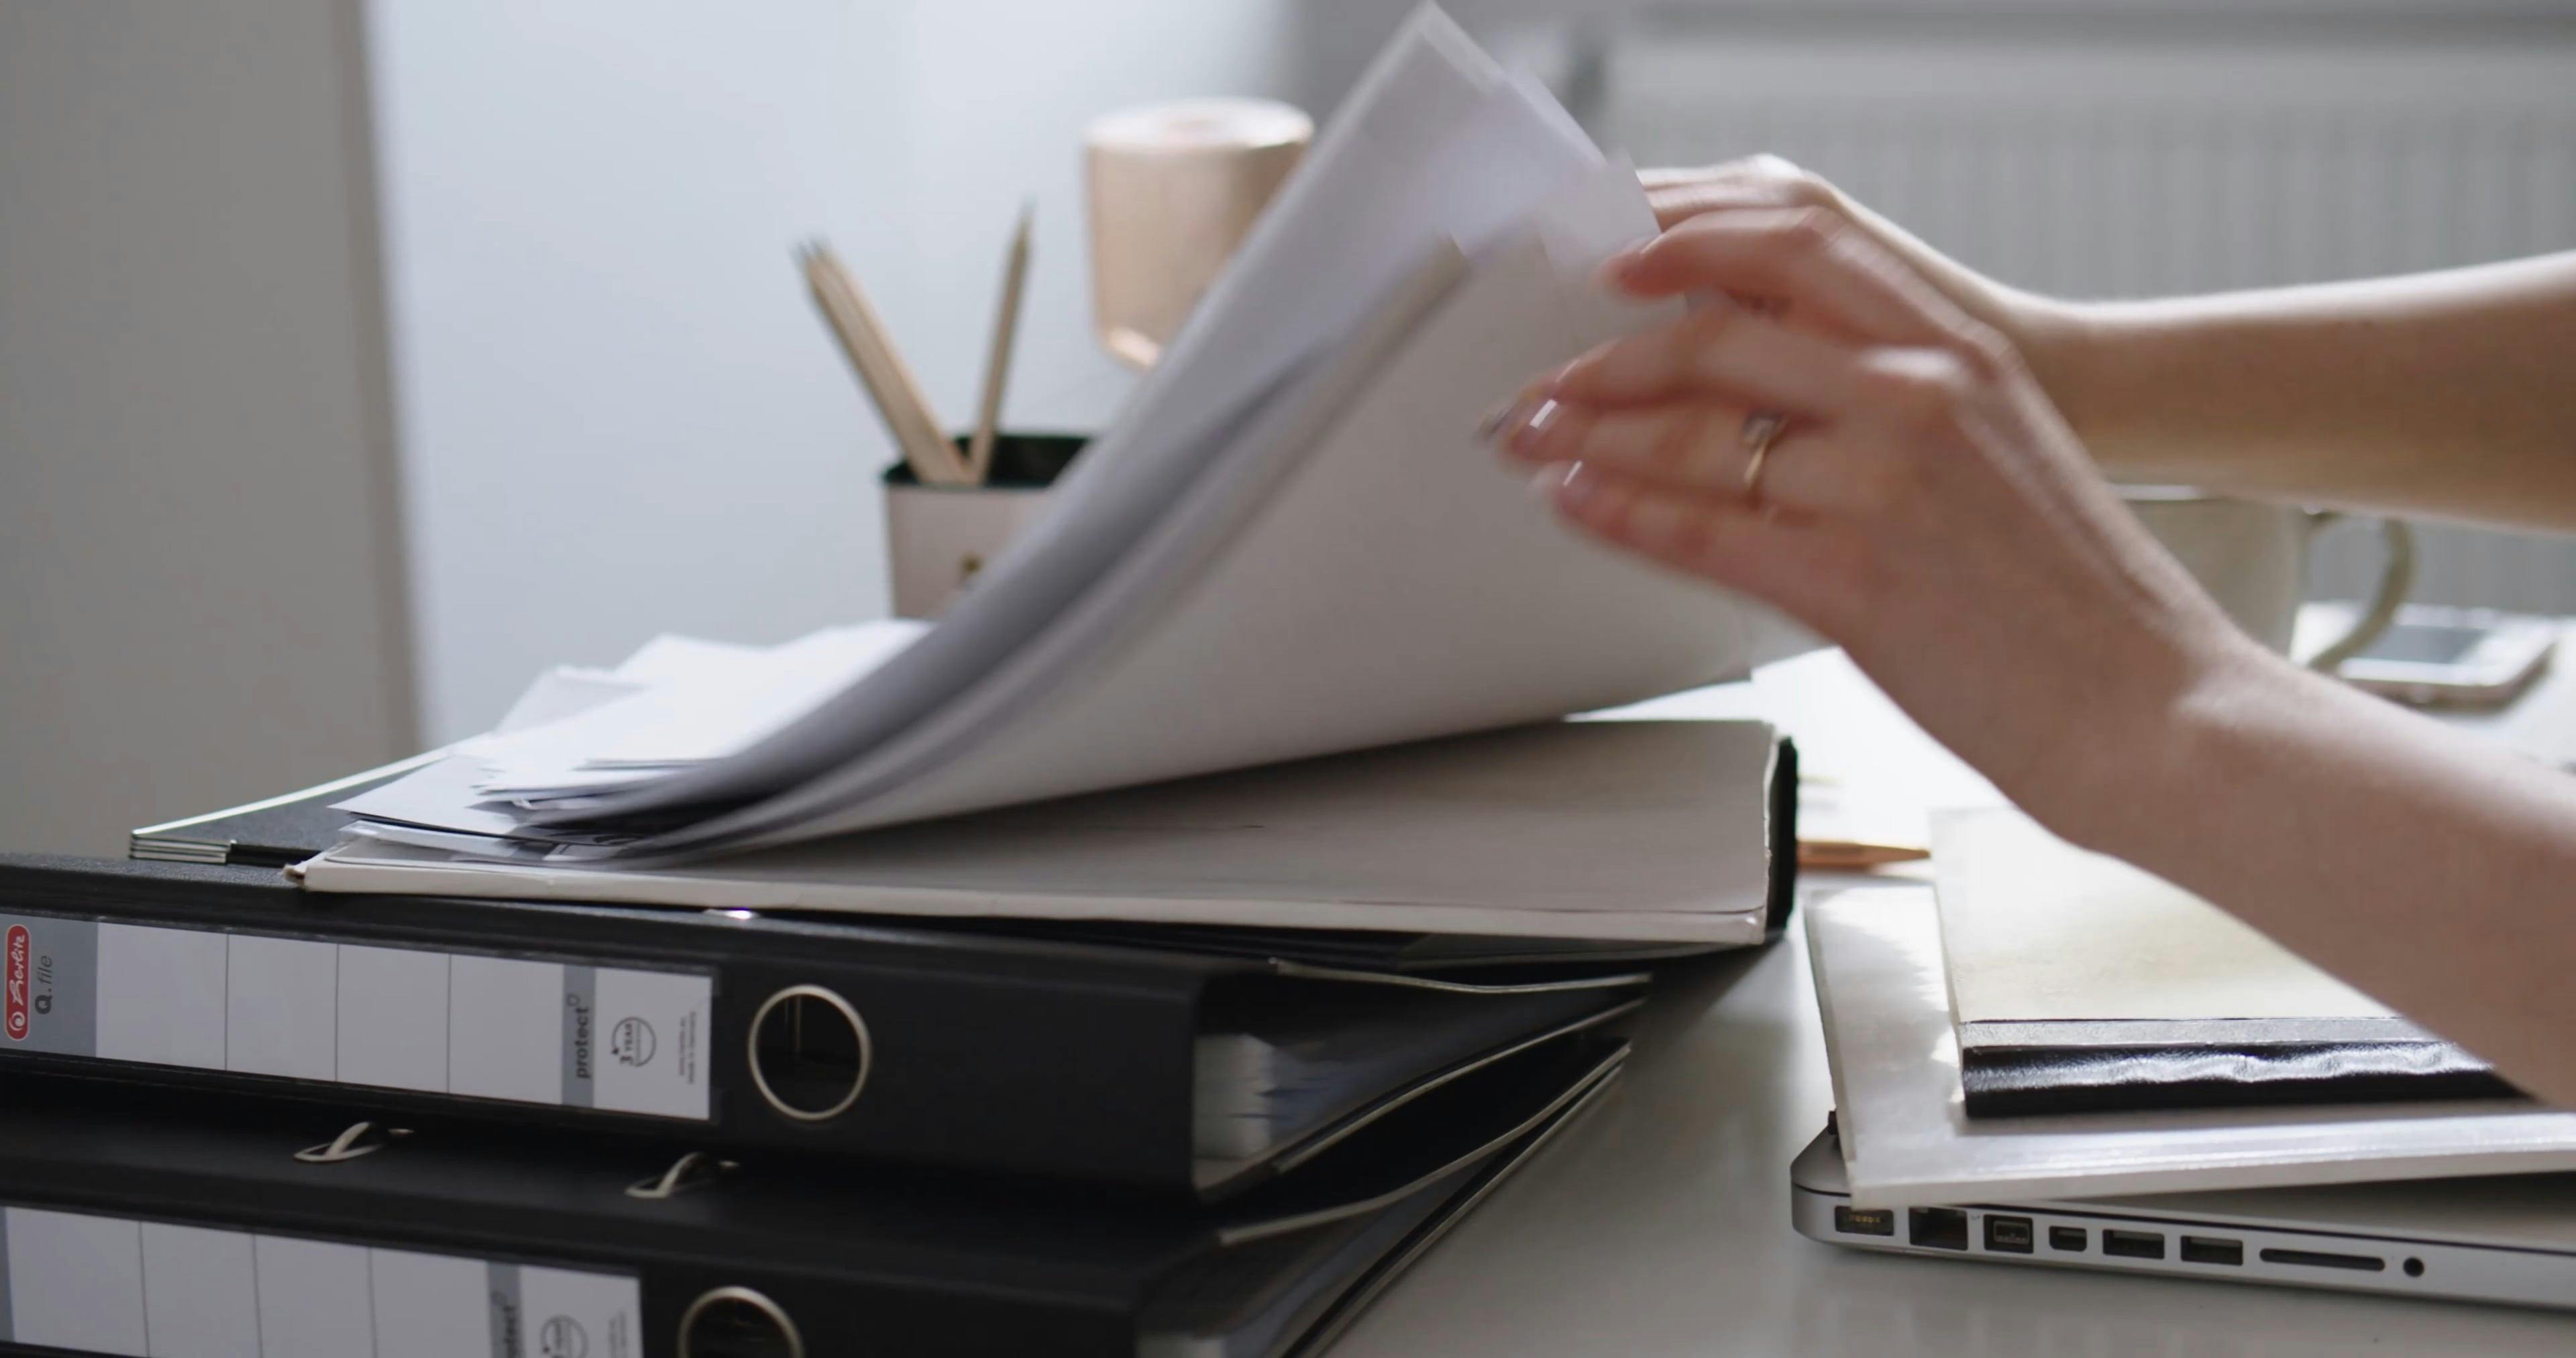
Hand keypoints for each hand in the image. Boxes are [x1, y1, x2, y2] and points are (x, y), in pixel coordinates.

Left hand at [1484, 183, 2274, 842]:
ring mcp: (1884, 487)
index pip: (1800, 254)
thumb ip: (1907, 402)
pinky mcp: (1855, 581)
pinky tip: (1576, 503)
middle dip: (1609, 356)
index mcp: (1961, 355)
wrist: (2159, 709)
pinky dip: (1622, 513)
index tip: (1621, 269)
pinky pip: (1705, 532)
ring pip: (1695, 434)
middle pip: (1721, 335)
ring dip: (1591, 435)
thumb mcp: (2005, 451)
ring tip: (1535, 439)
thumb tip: (1786, 393)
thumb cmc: (2079, 601)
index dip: (1691, 250)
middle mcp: (1919, 398)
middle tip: (1548, 377)